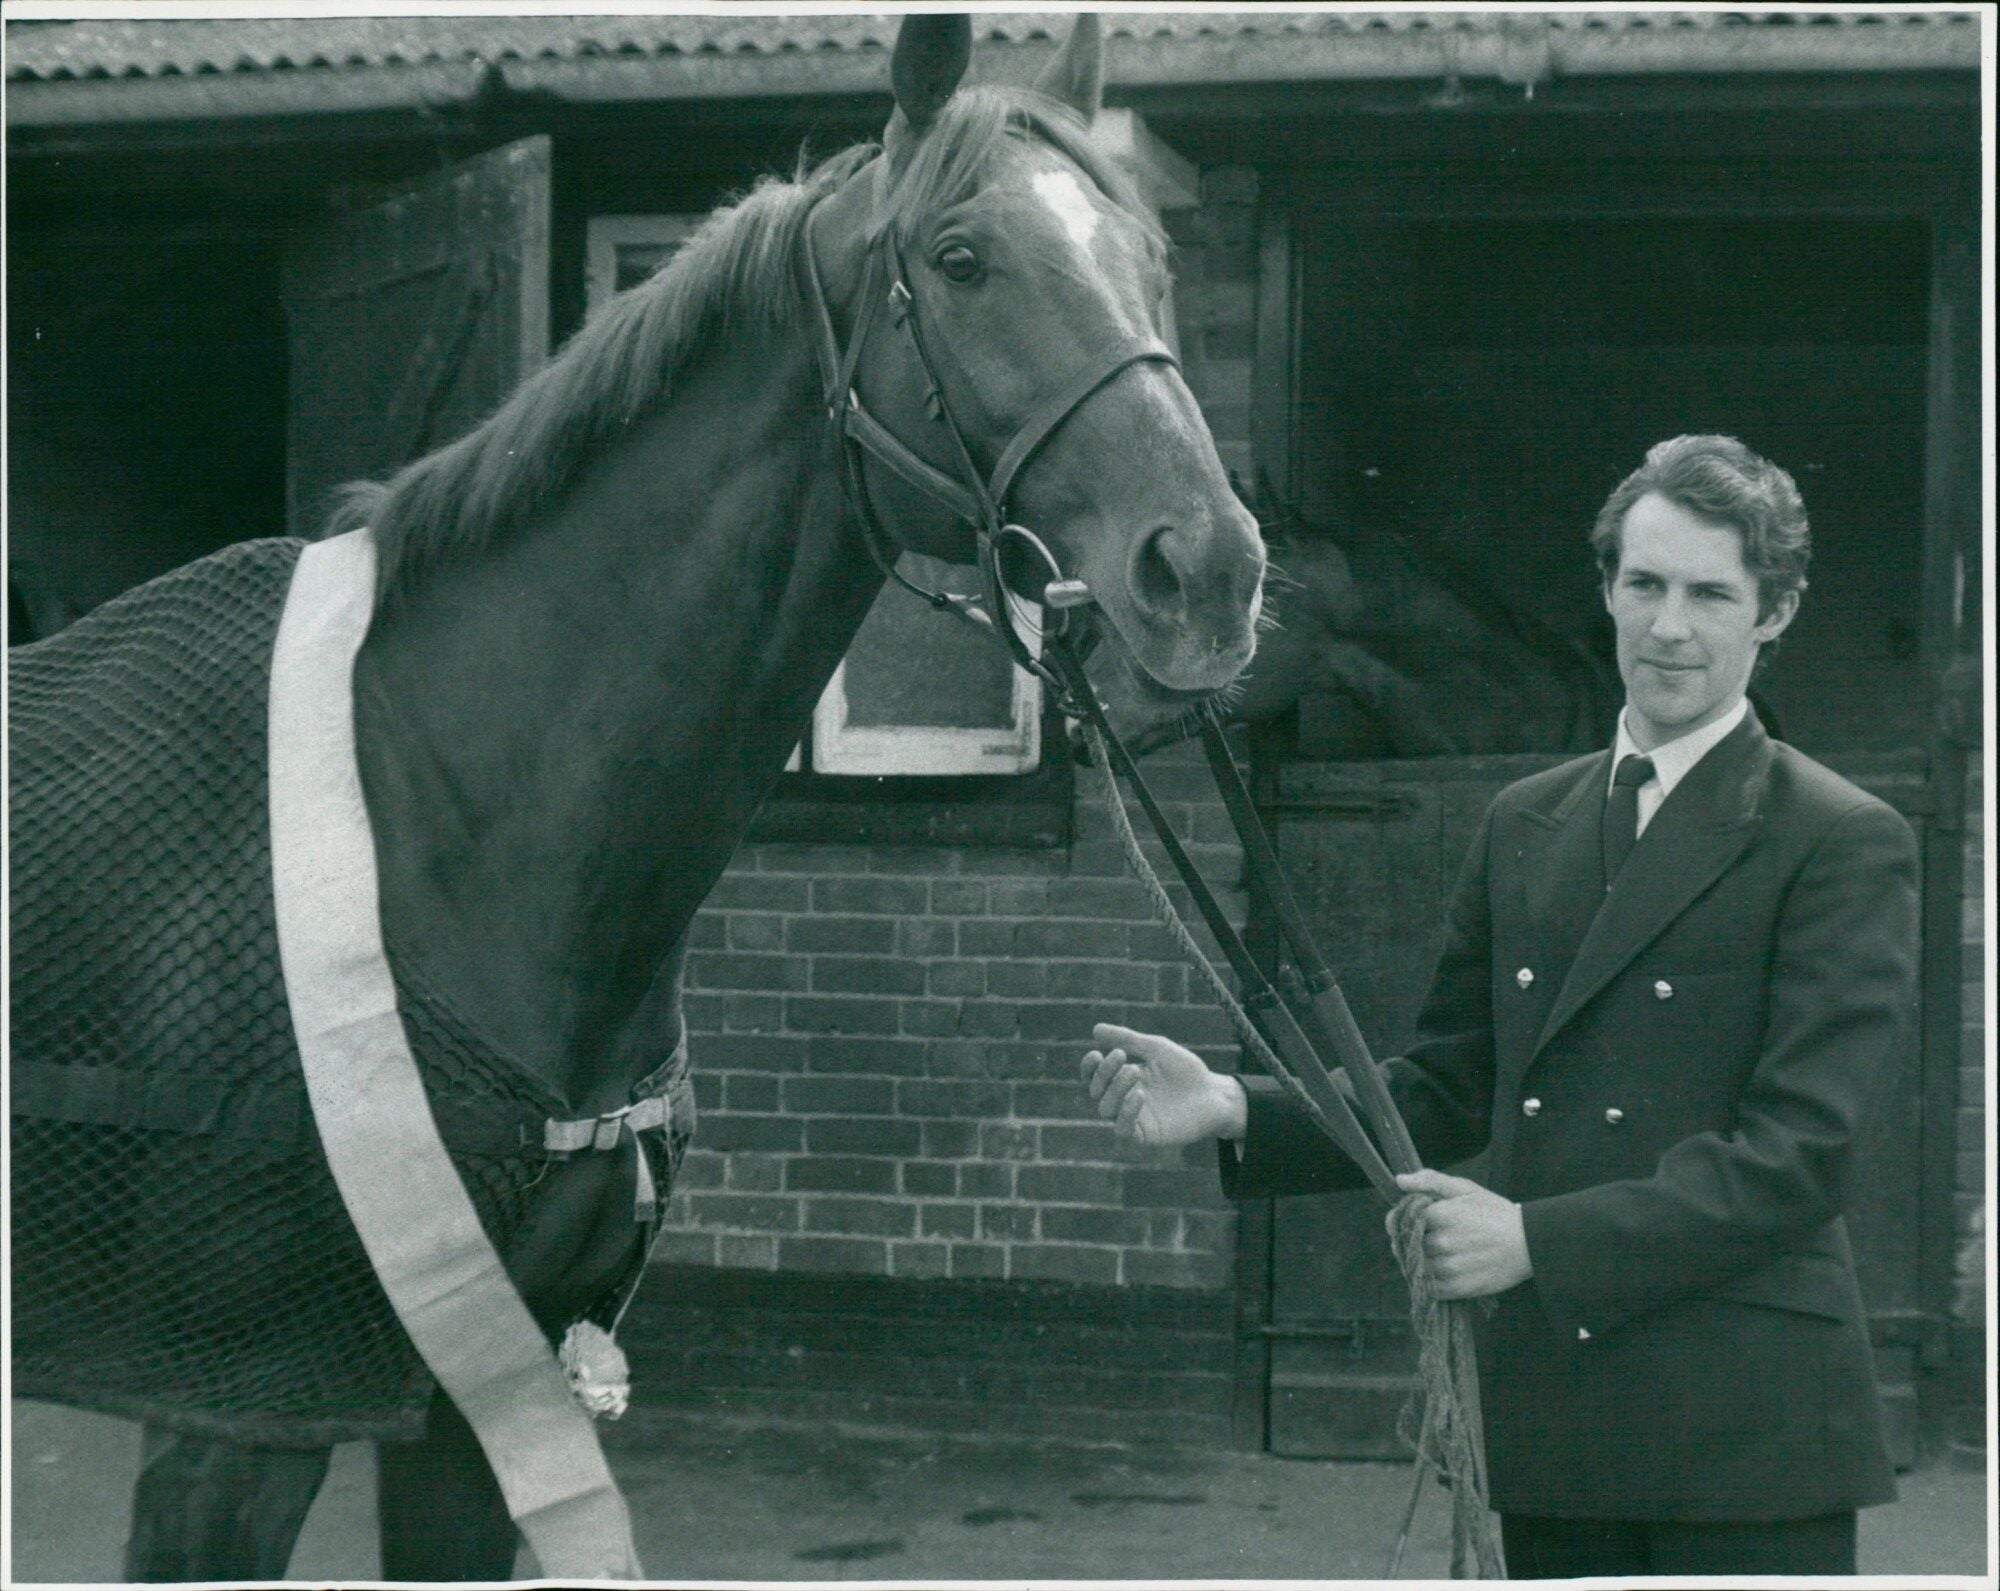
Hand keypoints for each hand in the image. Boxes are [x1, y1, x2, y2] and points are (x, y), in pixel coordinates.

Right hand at [1080, 1023, 1245, 1147]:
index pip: (1095, 1076)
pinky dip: (1126, 1112)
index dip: (1089, 1067)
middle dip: (1104, 1073)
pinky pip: (1123, 1129)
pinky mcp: (1145, 1135)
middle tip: (1121, 1056)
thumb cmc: (1186, 1071)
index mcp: (1123, 1079)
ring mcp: (1133, 1118)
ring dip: (1115, 1089)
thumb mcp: (1157, 1049)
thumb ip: (1128, 1039)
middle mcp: (1123, 1099)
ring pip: (1106, 1109)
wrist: (1213, 1094)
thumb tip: (1095, 1030)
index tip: (1096, 1053)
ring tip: (1134, 1071)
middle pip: (1097, 1091)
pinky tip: (1140, 1095)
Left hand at [1393, 1169, 1532, 1299]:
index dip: (1402, 1219)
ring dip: (1420, 1262)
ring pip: (1417, 1267)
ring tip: (1438, 1255)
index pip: (1402, 1219)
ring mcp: (1448, 1267)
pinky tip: (1443, 1272)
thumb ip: (1430, 1181)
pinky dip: (1432, 1282)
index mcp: (1438, 1215)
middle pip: (1408, 1244)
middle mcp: (1440, 1242)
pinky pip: (1431, 1288)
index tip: (1410, 1221)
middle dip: (1411, 1241)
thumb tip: (1400, 1180)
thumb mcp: (1465, 1188)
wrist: (1529, 1243)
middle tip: (1427, 1238)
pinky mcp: (1458, 1288)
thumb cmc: (1496, 1212)